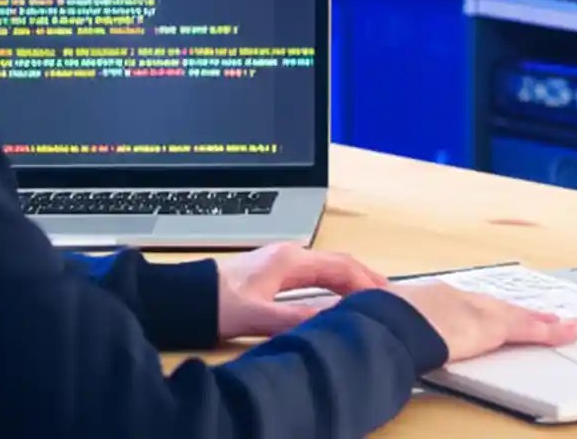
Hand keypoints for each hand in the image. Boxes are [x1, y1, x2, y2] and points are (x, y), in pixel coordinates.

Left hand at [216, 243, 387, 338]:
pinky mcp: (275, 272)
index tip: (385, 297)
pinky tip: (340, 296)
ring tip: (372, 295)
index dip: (366, 281)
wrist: (185, 297)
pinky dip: (336, 282)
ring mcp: (283, 262)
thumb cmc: (216, 302)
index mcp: (290, 260)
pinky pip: (316, 273)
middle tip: (391, 295)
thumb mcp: (258, 315)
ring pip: (329, 267)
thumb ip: (295, 318)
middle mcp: (290, 255)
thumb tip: (330, 320)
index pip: (341, 266)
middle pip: (339, 262)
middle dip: (366, 277)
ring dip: (352, 279)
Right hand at [386, 282, 576, 362]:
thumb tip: (364, 329)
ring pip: (514, 316)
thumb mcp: (373, 319)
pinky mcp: (492, 327)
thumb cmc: (376, 322)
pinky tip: (569, 331)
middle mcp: (455, 298)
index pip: (459, 303)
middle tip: (534, 315)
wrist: (390, 322)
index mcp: (427, 297)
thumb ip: (377, 323)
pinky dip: (550, 331)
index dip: (475, 310)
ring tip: (558, 323)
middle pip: (491, 306)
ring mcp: (474, 310)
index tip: (482, 314)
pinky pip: (528, 330)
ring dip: (537, 320)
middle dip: (512, 312)